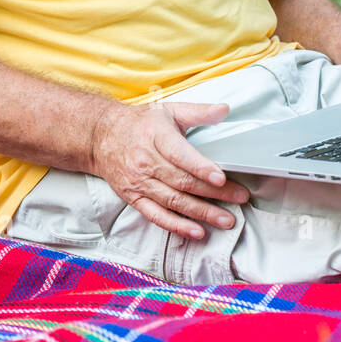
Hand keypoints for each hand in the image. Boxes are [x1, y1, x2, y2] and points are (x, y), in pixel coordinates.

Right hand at [89, 99, 250, 239]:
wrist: (101, 136)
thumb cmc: (140, 123)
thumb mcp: (169, 110)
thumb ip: (199, 111)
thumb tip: (225, 109)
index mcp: (156, 135)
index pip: (180, 155)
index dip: (201, 168)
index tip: (221, 178)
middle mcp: (145, 161)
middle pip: (182, 181)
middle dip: (213, 193)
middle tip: (239, 198)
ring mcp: (138, 182)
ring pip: (173, 201)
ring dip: (201, 213)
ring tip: (226, 220)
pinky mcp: (133, 197)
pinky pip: (156, 216)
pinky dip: (177, 226)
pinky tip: (197, 232)